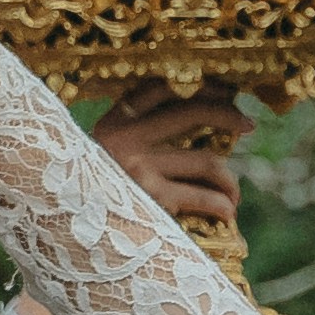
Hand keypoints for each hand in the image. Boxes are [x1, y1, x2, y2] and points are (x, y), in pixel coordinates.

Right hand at [89, 84, 244, 235]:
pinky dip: (221, 205)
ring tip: (233, 196)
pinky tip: (227, 214)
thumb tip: (193, 121)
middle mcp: (124, 139)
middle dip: (229, 116)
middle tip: (248, 125)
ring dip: (229, 181)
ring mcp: (138, 168)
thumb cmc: (87, 197)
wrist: (66, 229)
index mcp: (112, 122)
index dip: (200, 85)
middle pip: (192, 112)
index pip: (162, 87)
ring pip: (207, 162)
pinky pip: (203, 197)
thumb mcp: (100, 156)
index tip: (224, 91)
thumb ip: (131, 137)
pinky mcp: (151, 199)